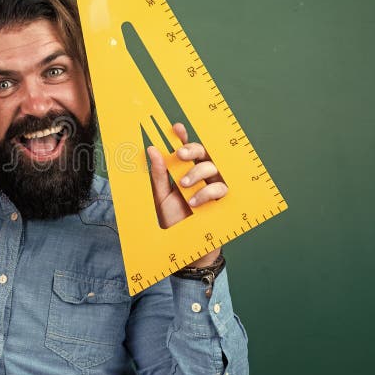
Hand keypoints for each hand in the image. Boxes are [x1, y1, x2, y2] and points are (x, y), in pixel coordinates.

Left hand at [147, 122, 227, 267]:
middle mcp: (199, 175)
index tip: (176, 128)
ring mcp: (212, 185)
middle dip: (192, 149)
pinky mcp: (223, 200)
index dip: (182, 136)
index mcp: (183, 170)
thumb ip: (158, 174)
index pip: (185, 149)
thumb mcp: (159, 197)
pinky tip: (195, 202)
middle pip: (203, 152)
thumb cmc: (172, 219)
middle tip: (180, 154)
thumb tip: (152, 149)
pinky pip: (220, 188)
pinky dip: (206, 193)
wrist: (183, 247)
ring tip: (184, 186)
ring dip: (197, 173)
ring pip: (212, 167)